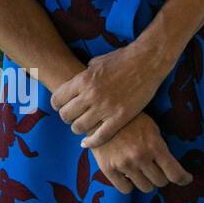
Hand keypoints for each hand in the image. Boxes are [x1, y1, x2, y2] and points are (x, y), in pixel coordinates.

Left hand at [51, 42, 169, 148]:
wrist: (146, 62)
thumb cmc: (121, 59)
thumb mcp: (95, 63)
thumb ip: (84, 75)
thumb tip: (76, 84)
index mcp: (82, 80)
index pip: (57, 99)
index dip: (57, 105)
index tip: (61, 107)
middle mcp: (90, 95)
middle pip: (65, 115)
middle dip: (66, 118)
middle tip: (72, 118)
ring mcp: (105, 107)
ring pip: (79, 127)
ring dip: (78, 129)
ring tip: (82, 127)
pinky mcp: (120, 117)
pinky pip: (101, 136)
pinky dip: (91, 142)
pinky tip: (87, 143)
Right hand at [91, 113, 192, 193]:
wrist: (98, 114)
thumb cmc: (128, 119)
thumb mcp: (151, 128)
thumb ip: (160, 147)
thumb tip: (171, 166)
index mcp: (154, 146)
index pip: (175, 173)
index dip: (184, 179)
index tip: (185, 179)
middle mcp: (140, 157)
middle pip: (160, 182)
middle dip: (161, 176)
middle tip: (155, 169)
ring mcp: (124, 164)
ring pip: (145, 187)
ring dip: (146, 181)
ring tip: (141, 171)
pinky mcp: (108, 168)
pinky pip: (125, 189)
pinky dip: (129, 185)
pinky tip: (127, 175)